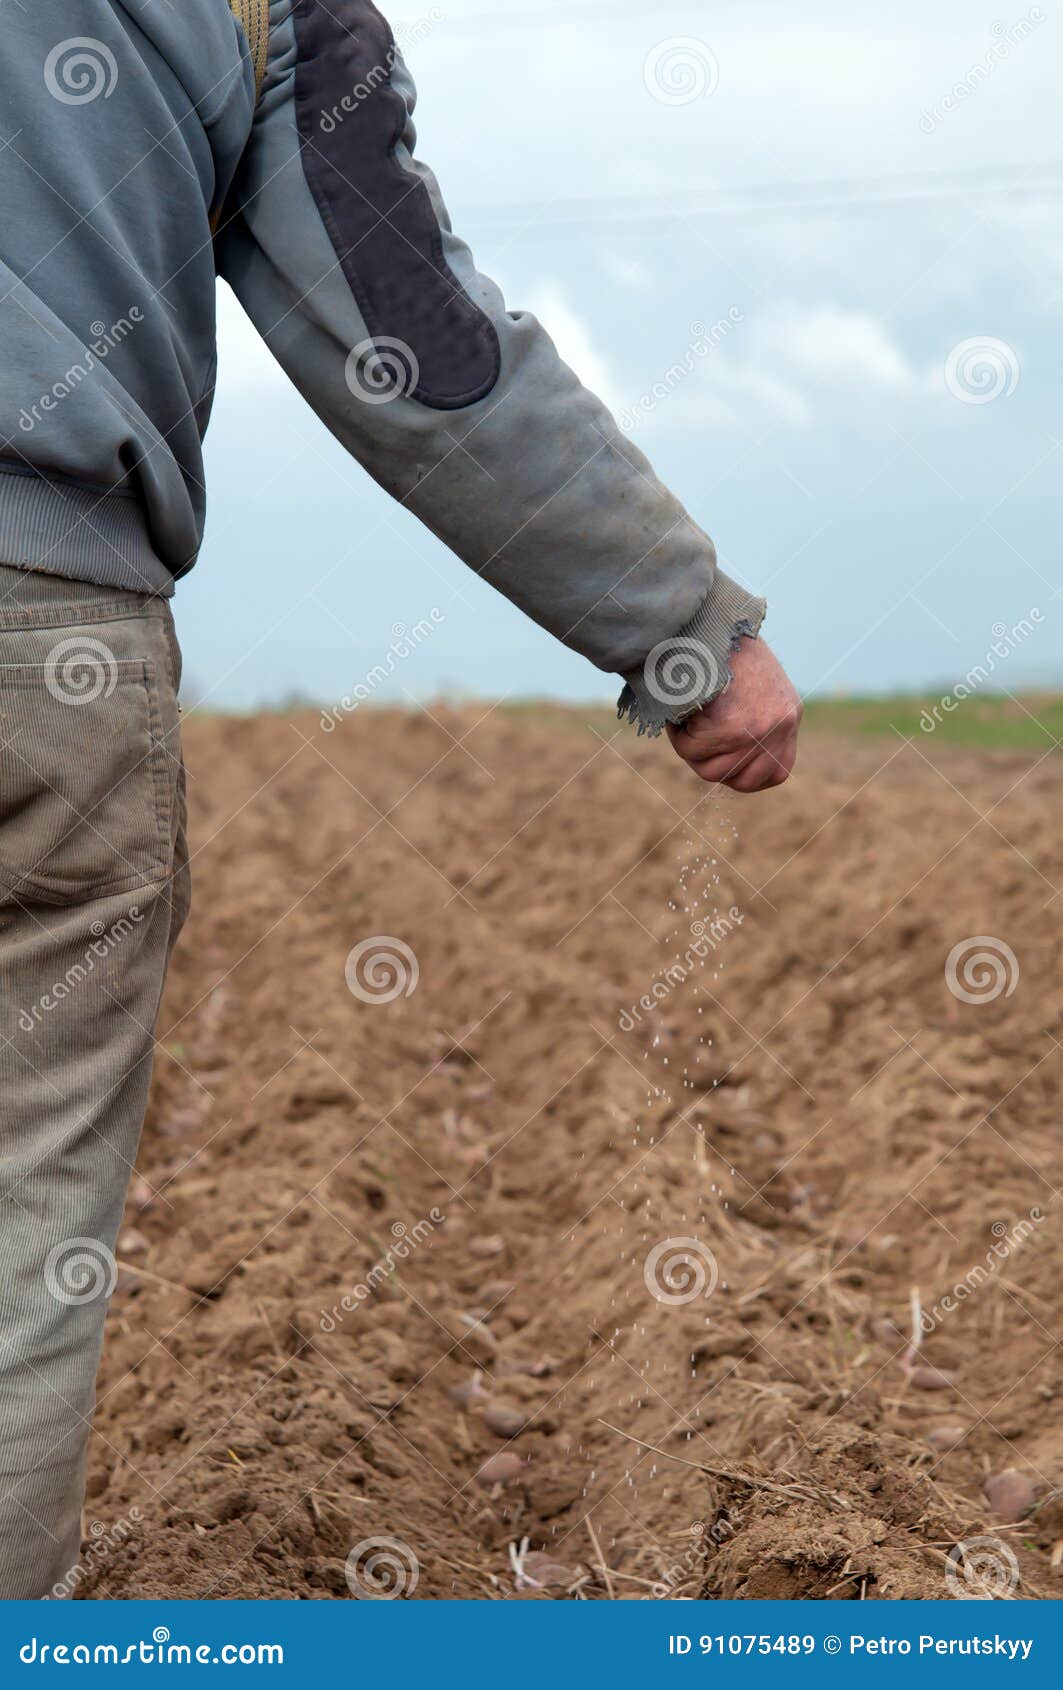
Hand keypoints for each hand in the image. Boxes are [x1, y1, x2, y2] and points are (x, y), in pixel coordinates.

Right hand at [667, 638, 801, 791]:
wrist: (709, 617)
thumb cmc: (720, 643)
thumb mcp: (752, 682)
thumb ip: (751, 717)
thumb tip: (729, 755)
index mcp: (789, 712)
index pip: (777, 771)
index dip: (746, 774)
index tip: (724, 760)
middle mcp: (781, 724)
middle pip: (745, 779)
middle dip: (715, 765)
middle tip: (695, 737)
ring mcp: (758, 729)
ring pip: (712, 769)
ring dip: (691, 747)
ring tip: (685, 716)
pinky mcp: (731, 727)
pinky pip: (691, 750)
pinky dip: (678, 733)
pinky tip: (679, 707)